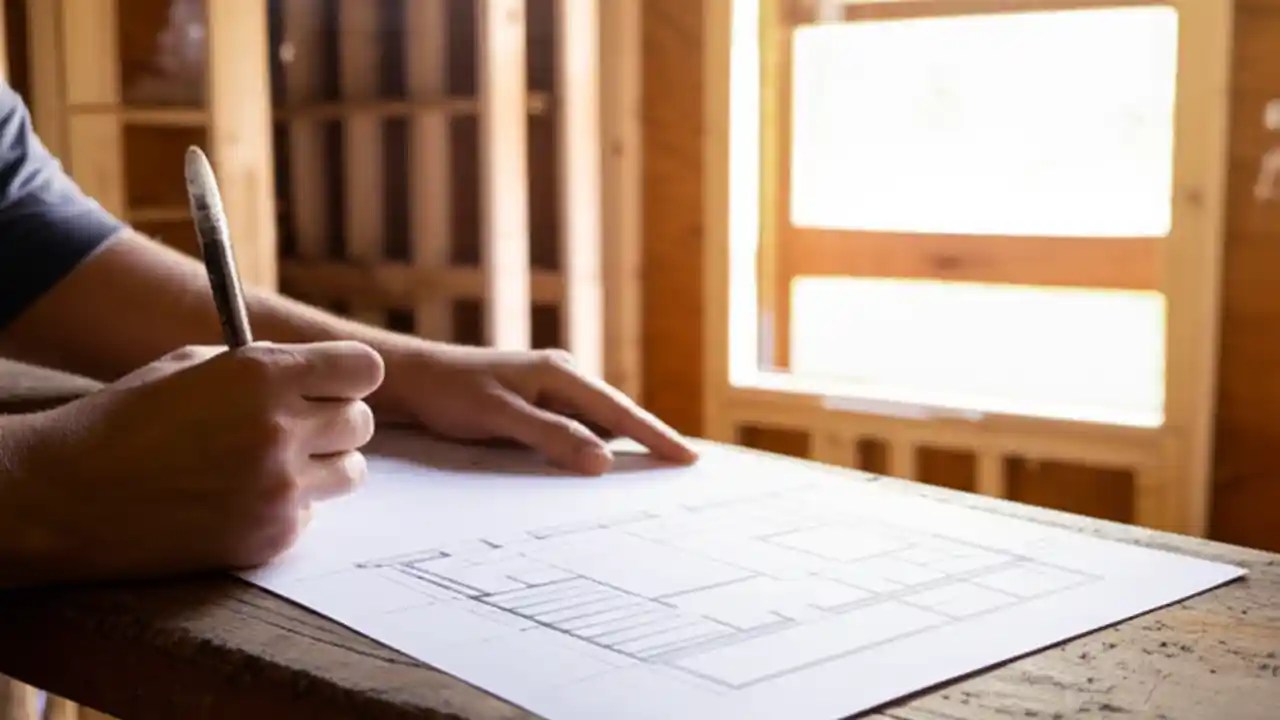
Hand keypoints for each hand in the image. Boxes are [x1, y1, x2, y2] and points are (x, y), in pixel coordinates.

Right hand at [0, 342, 383, 585]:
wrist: (68, 495)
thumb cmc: (127, 419)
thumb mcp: (192, 365)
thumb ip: (262, 365)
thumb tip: (314, 374)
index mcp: (264, 375)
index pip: (365, 368)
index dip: (350, 375)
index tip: (336, 384)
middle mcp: (282, 430)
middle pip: (362, 422)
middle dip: (335, 421)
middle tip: (297, 427)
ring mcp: (279, 489)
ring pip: (351, 472)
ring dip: (323, 466)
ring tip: (273, 463)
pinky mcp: (271, 537)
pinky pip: (313, 515)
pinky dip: (289, 507)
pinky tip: (241, 499)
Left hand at [376, 345, 697, 474]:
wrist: (412, 378)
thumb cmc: (450, 392)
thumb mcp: (498, 415)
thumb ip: (550, 436)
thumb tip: (604, 461)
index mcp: (560, 374)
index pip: (619, 411)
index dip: (656, 436)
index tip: (687, 458)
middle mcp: (561, 378)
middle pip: (617, 416)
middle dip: (650, 440)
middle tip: (685, 468)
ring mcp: (550, 391)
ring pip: (597, 424)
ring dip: (623, 445)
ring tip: (656, 472)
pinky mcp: (536, 405)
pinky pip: (576, 429)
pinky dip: (594, 446)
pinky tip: (602, 466)